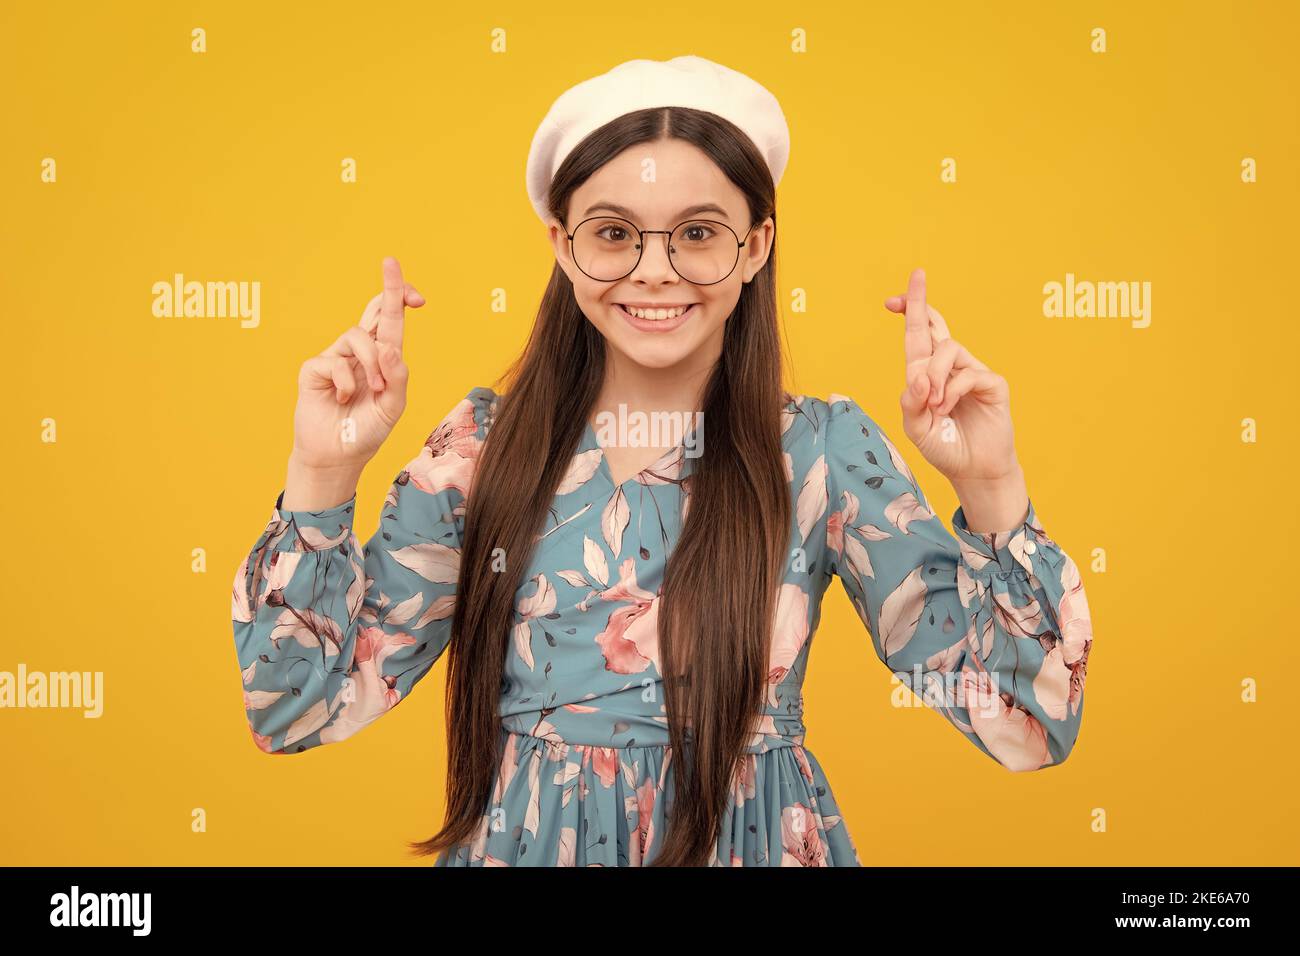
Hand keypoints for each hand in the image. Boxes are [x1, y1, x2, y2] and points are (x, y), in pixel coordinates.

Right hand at [290, 256, 424, 473]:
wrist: (337, 457)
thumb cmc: (366, 431)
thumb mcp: (392, 407)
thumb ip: (397, 378)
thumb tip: (390, 348)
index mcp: (382, 359)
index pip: (392, 322)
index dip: (401, 300)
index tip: (418, 295)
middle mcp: (360, 353)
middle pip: (374, 312)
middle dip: (388, 289)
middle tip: (392, 266)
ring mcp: (336, 358)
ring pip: (358, 337)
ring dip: (372, 363)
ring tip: (373, 391)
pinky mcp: (315, 370)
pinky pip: (335, 361)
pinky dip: (346, 381)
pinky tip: (343, 399)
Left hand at [886, 268, 1019, 484]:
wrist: (973, 471)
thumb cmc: (944, 446)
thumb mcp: (916, 427)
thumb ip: (911, 403)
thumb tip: (917, 376)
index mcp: (926, 374)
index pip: (916, 336)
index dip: (907, 313)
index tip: (890, 300)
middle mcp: (949, 367)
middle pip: (935, 326)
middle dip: (919, 303)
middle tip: (915, 280)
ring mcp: (971, 372)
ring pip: (948, 349)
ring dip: (934, 374)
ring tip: (933, 403)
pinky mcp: (991, 383)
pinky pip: (968, 374)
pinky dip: (952, 391)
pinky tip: (947, 409)